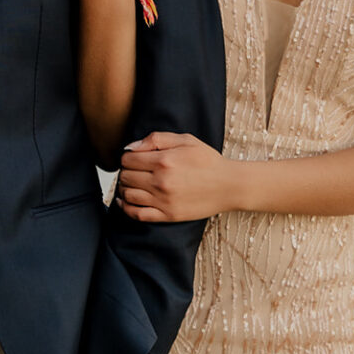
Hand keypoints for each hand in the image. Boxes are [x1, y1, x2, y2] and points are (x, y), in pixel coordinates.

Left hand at [116, 132, 236, 222]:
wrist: (229, 185)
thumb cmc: (208, 161)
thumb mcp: (186, 140)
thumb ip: (156, 139)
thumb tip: (131, 147)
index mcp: (163, 161)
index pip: (128, 159)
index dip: (127, 157)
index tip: (133, 158)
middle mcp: (160, 181)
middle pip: (125, 177)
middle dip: (126, 172)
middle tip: (133, 171)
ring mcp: (163, 200)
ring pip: (128, 195)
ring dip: (124, 188)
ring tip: (131, 184)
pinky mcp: (167, 215)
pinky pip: (137, 214)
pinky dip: (126, 207)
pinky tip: (124, 201)